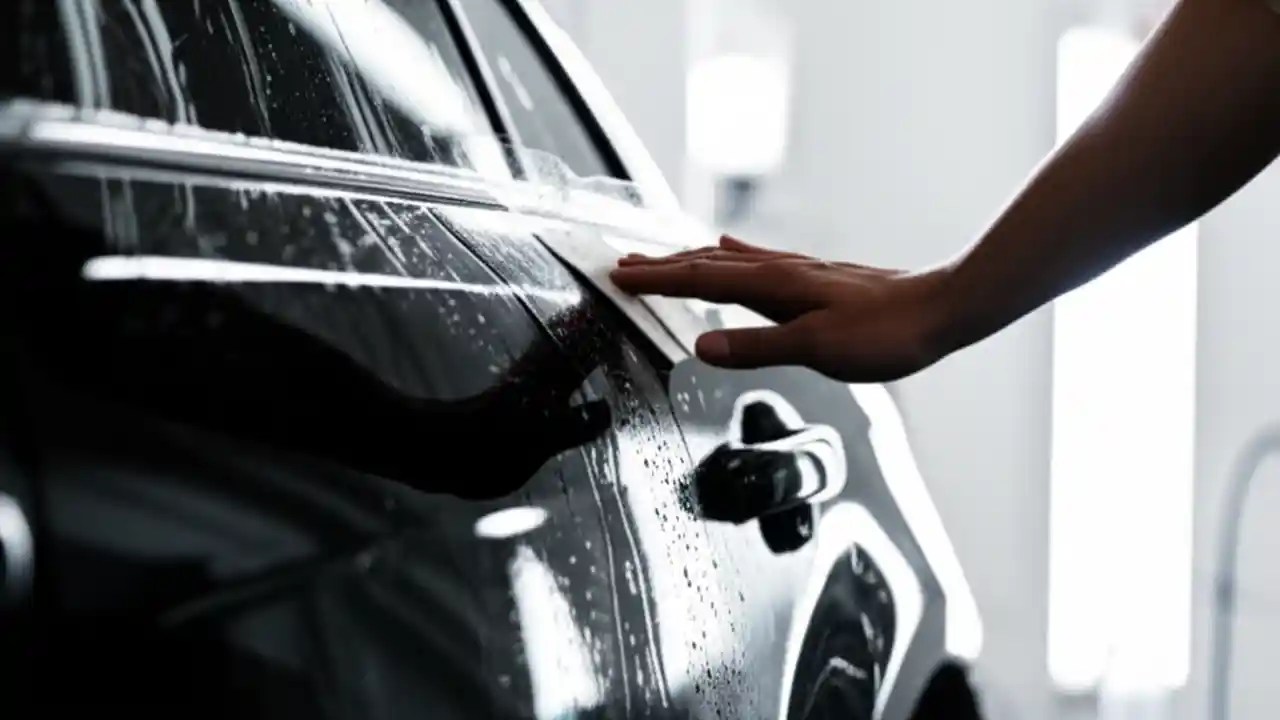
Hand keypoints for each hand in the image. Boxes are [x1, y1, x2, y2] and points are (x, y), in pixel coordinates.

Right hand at [608, 235, 954, 382]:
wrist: (940, 309)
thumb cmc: (887, 333)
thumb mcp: (818, 348)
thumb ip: (757, 347)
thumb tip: (703, 348)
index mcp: (776, 285)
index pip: (700, 280)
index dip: (657, 280)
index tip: (620, 276)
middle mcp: (782, 271)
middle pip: (707, 264)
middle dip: (663, 265)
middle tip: (624, 264)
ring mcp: (798, 273)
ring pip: (729, 261)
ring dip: (689, 260)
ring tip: (661, 258)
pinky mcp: (813, 280)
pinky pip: (755, 262)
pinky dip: (728, 257)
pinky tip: (729, 249)